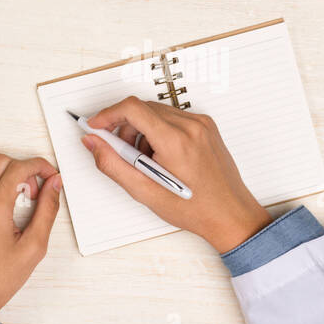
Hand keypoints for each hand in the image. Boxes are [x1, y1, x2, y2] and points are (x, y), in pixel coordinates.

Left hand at [0, 154, 61, 318]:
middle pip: (0, 160)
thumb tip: (54, 185)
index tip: (48, 175)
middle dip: (22, 169)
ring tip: (10, 189)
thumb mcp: (33, 249)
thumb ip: (47, 211)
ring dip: (0, 167)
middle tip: (30, 192)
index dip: (39, 166)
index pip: (18, 168)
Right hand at [80, 98, 271, 252]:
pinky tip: (162, 157)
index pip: (132, 108)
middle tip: (123, 154)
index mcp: (176, 140)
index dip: (107, 114)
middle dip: (124, 127)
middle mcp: (191, 126)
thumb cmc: (195, 208)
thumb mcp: (145, 192)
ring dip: (142, 131)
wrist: (230, 214)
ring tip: (147, 162)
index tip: (96, 126)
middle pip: (142, 109)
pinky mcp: (207, 126)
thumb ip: (112, 164)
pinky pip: (172, 118)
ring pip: (156, 112)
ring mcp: (202, 124)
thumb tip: (93, 143)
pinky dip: (159, 132)